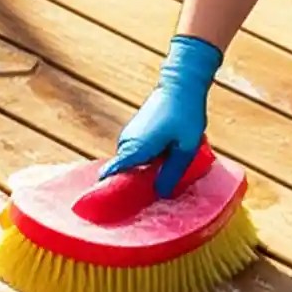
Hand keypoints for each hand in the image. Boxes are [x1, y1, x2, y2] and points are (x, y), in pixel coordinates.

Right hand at [99, 35, 221, 196]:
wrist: (181, 84)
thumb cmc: (186, 114)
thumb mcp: (186, 147)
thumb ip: (172, 171)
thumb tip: (160, 193)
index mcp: (136, 148)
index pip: (112, 174)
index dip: (107, 191)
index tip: (106, 207)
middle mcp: (126, 143)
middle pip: (122, 172)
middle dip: (132, 185)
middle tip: (148, 199)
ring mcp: (129, 136)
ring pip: (129, 163)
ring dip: (140, 172)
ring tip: (158, 180)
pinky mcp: (134, 131)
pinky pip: (134, 154)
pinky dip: (142, 162)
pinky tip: (160, 163)